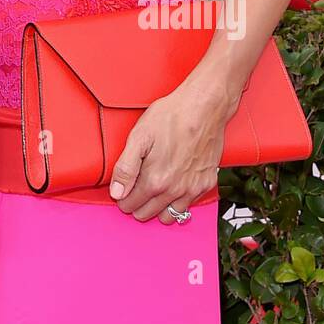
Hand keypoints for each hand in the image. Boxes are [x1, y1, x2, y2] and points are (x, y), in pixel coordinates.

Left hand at [108, 81, 230, 222]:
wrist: (203, 107)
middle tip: (135, 189)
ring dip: (157, 209)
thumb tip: (117, 193)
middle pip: (147, 213)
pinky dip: (178, 203)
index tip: (122, 189)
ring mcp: (192, 189)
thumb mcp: (138, 137)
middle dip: (137, 204)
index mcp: (155, 180)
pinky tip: (172, 189)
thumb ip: (125, 168)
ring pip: (169, 216)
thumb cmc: (170, 117)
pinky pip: (188, 206)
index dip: (122, 197)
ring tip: (152, 193)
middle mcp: (175, 190)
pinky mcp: (206, 183)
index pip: (130, 204)